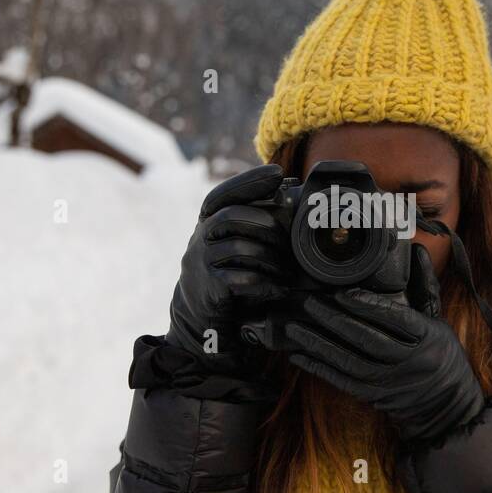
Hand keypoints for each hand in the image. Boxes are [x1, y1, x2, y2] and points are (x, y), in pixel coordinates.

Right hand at [167, 163, 288, 375]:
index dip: (248, 181)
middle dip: (265, 222)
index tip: (278, 173)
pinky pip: (238, 279)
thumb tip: (291, 189)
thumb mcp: (239, 246)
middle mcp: (200, 238)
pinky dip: (264, 282)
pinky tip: (278, 287)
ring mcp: (200, 263)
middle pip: (230, 216)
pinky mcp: (208, 288)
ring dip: (269, 256)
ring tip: (288, 269)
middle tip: (288, 236)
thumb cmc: (229, 276)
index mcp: (208, 222)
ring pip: (238, 247)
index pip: (222, 194)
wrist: (203, 320)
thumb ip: (257, 223)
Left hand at [282, 244, 485, 443]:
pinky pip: (342, 381)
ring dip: (319, 344)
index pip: (396, 319)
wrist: (446, 405)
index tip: (343, 292)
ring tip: (295, 327)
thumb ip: (424, 286)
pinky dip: (319, 368)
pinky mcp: (374, 396)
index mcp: (428, 337)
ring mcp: (390, 382)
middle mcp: (408, 361)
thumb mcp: (438, 320)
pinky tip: (299, 355)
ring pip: (350, 361)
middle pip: (368, 339)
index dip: (369, 305)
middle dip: (335, 320)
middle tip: (310, 302)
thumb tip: (416, 250)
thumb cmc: (440, 354)